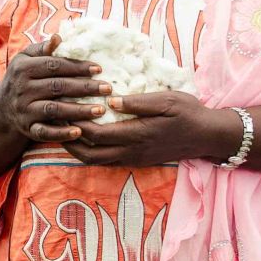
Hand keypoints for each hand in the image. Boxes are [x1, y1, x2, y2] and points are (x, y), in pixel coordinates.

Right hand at [0, 40, 107, 149]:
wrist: (2, 107)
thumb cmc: (22, 78)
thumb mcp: (26, 59)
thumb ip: (42, 49)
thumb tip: (59, 37)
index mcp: (23, 68)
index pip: (55, 66)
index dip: (77, 67)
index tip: (99, 69)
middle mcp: (22, 89)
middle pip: (57, 87)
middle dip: (84, 88)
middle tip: (107, 88)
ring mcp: (24, 110)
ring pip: (54, 109)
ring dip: (78, 110)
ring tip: (101, 110)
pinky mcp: (27, 128)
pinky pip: (45, 132)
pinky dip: (61, 133)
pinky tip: (79, 132)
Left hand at [65, 91, 236, 169]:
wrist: (206, 136)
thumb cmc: (189, 112)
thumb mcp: (168, 100)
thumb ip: (140, 102)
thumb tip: (113, 100)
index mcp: (137, 134)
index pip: (96, 133)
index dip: (76, 123)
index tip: (62, 106)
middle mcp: (131, 152)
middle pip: (88, 153)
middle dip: (67, 140)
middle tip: (54, 121)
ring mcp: (133, 158)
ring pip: (94, 160)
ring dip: (75, 148)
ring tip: (61, 130)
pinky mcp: (135, 160)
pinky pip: (105, 160)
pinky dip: (89, 151)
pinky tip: (82, 137)